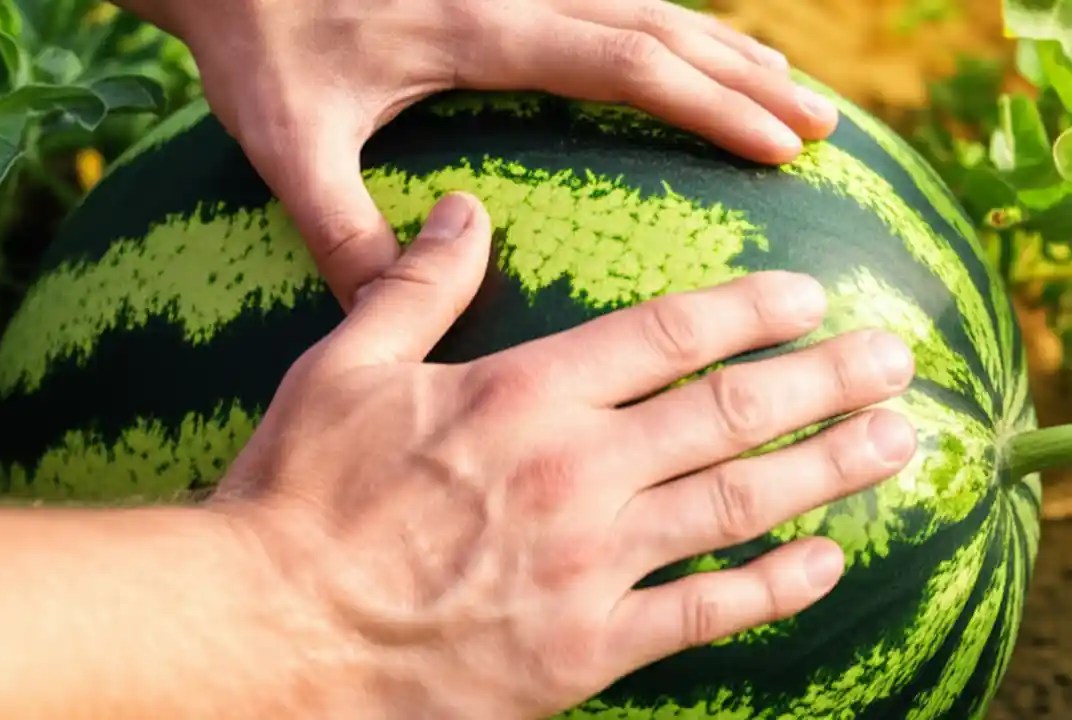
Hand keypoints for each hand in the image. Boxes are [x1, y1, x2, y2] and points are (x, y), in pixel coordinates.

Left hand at [121, 0, 839, 307]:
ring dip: (721, 45)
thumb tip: (388, 314)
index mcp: (476, 28)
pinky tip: (695, 60)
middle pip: (659, 23)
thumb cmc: (253, 43)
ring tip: (792, 90)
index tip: (778, 143)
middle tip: (822, 125)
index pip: (622, 60)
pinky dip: (667, 32)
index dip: (707, 99)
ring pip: (643, 3)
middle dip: (746, 74)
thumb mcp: (289, 144)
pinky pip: (606, 2)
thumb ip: (339, 230)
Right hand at [212, 192, 916, 717]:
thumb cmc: (300, 493)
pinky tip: (825, 562)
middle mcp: (575, 470)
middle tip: (894, 360)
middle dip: (825, 380)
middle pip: (730, 413)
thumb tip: (462, 209)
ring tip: (894, 444)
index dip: (750, 309)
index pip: (667, 334)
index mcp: (522, 393)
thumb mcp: (344, 365)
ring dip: (829, 471)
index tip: (807, 296)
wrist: (269, 629)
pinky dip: (774, 587)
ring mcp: (589, 564)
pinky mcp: (584, 648)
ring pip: (741, 505)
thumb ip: (418, 284)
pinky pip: (705, 614)